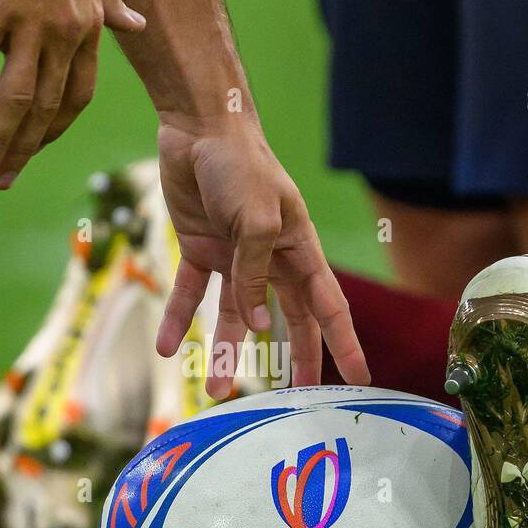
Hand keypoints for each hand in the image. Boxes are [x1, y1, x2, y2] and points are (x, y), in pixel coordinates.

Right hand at [0, 0, 145, 188]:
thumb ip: (113, 1)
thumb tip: (136, 25)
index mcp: (87, 31)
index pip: (76, 97)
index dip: (56, 129)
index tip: (35, 148)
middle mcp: (64, 38)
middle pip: (46, 110)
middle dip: (24, 151)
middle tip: (3, 180)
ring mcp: (30, 27)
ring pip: (16, 101)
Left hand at [154, 116, 370, 398]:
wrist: (199, 129)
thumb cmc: (241, 166)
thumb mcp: (257, 221)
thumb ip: (255, 275)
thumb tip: (255, 326)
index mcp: (300, 250)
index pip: (329, 307)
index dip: (344, 345)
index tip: (360, 380)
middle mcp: (271, 259)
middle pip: (287, 320)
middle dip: (294, 359)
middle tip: (295, 399)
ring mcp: (234, 257)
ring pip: (234, 316)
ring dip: (225, 351)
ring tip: (215, 391)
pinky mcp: (200, 250)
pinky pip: (190, 294)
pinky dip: (178, 319)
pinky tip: (166, 349)